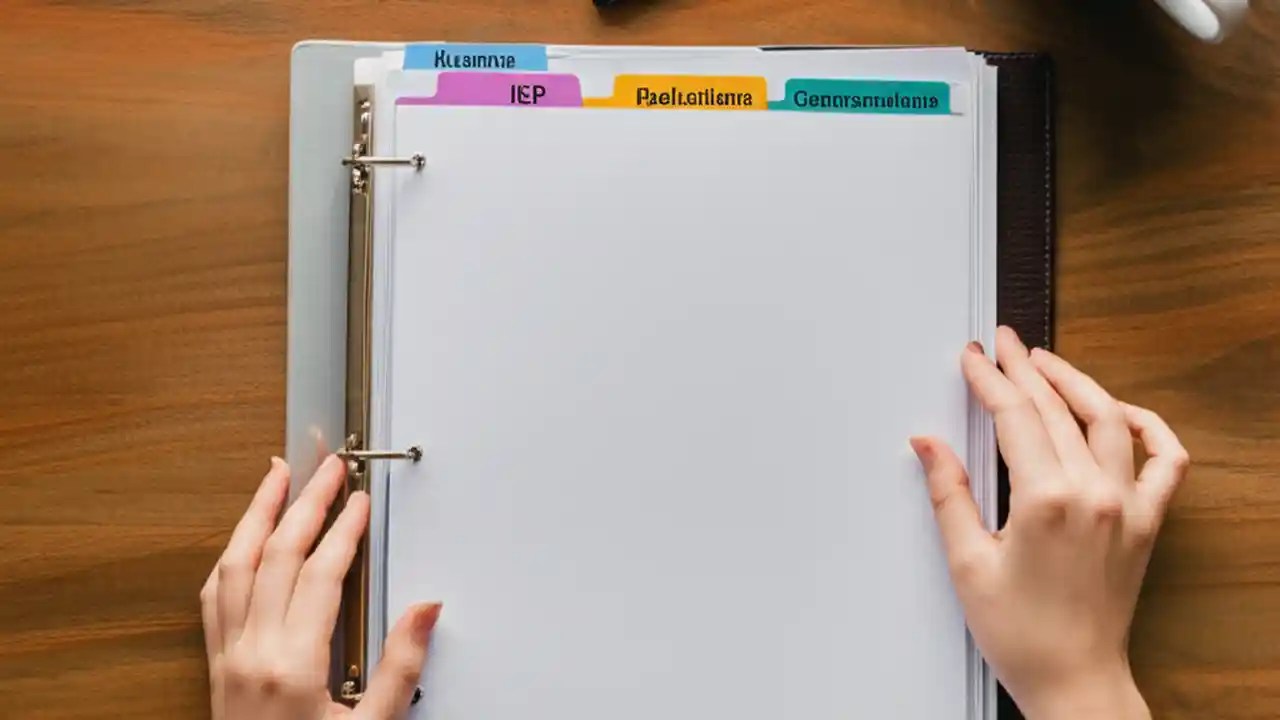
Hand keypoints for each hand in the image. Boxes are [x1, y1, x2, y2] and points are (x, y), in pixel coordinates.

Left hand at [201, 455, 441, 719]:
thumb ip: (402, 666)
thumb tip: (427, 609)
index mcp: (292, 665)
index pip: (319, 574)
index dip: (343, 529)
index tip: (359, 499)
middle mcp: (250, 652)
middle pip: (275, 554)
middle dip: (305, 502)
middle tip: (327, 466)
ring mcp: (226, 656)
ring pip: (234, 565)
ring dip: (256, 514)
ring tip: (275, 476)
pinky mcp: (215, 665)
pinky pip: (213, 594)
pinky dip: (230, 555)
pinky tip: (243, 537)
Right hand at [912, 327, 1188, 719]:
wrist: (1074, 678)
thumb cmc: (1021, 633)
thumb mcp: (967, 561)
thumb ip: (949, 494)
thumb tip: (928, 445)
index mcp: (1046, 501)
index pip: (1014, 416)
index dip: (989, 380)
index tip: (973, 358)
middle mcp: (1094, 495)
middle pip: (1057, 408)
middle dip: (1024, 369)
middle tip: (1002, 344)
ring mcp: (1128, 505)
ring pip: (1108, 419)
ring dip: (1076, 382)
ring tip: (1047, 362)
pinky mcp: (1147, 521)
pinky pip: (1166, 459)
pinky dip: (1148, 426)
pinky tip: (1121, 411)